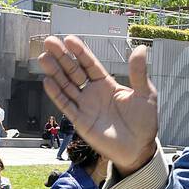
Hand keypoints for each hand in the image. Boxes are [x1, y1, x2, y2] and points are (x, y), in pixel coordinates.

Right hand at [38, 35, 157, 173]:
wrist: (138, 149)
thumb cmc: (144, 122)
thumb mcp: (146, 94)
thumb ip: (139, 73)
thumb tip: (141, 47)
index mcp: (107, 84)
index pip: (90, 64)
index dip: (79, 52)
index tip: (69, 39)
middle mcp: (93, 93)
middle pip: (74, 72)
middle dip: (61, 57)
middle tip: (49, 42)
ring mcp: (85, 107)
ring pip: (66, 86)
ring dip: (55, 72)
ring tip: (43, 58)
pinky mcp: (80, 122)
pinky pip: (66, 106)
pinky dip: (56, 94)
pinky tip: (47, 81)